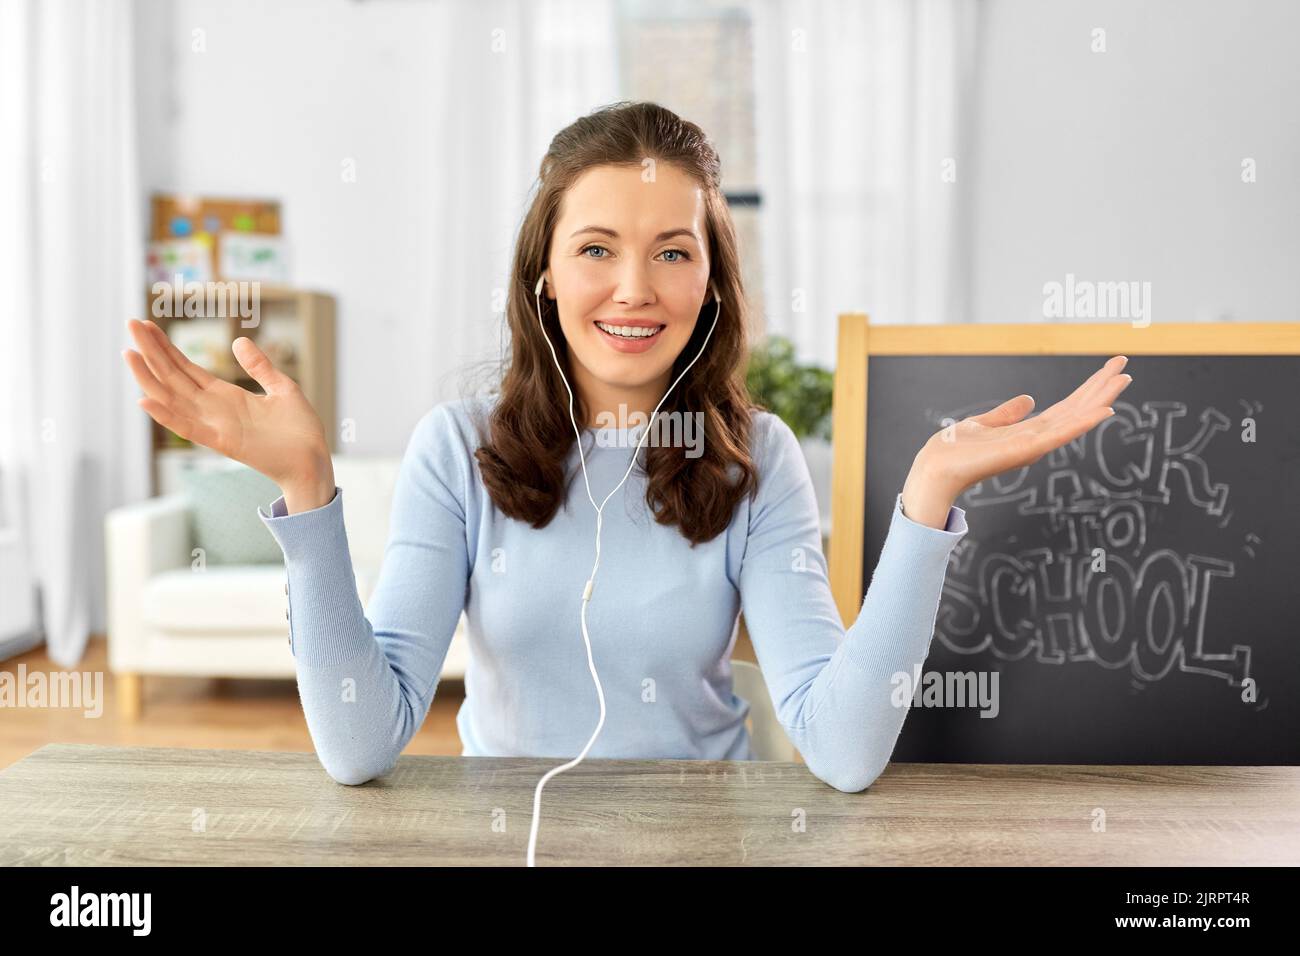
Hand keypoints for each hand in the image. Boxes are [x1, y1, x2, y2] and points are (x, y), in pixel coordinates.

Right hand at [122, 319, 332, 493]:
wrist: (315, 461)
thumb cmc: (300, 430)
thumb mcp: (282, 388)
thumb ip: (260, 366)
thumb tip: (238, 341)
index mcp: (226, 396)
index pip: (186, 368)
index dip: (166, 348)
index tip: (146, 325)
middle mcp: (214, 410)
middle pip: (173, 377)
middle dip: (151, 352)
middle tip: (130, 324)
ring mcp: (216, 426)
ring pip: (172, 399)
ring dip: (148, 378)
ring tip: (128, 353)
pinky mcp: (224, 443)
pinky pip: (188, 429)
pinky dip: (166, 415)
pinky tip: (145, 400)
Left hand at [901, 355, 1132, 527]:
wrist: (935, 470)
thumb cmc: (954, 452)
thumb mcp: (983, 423)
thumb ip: (1007, 413)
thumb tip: (1029, 399)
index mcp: (1027, 432)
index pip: (1065, 409)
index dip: (1087, 391)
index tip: (1108, 370)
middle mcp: (1035, 439)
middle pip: (1075, 411)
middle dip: (1100, 389)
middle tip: (1125, 366)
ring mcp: (1033, 446)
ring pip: (1074, 419)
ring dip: (1100, 400)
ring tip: (1123, 380)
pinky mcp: (1025, 450)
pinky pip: (1059, 434)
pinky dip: (1082, 423)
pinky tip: (1103, 411)